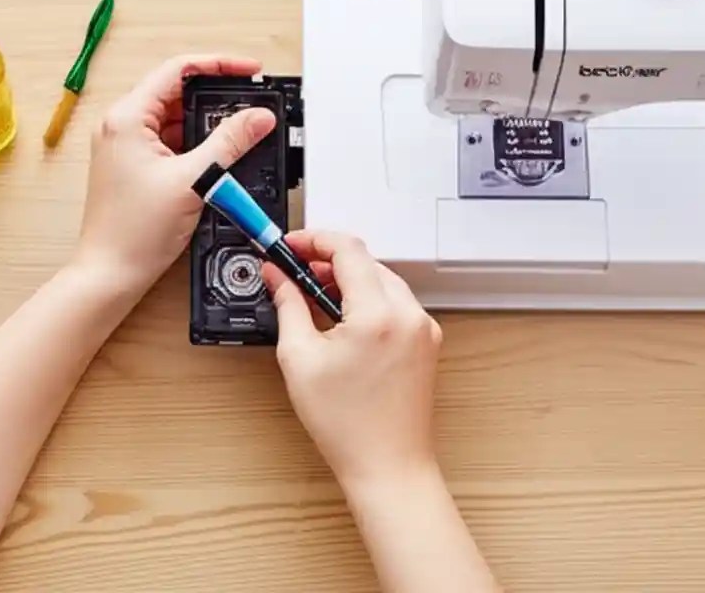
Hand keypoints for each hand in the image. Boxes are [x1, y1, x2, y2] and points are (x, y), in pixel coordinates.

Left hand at [74, 54, 277, 289]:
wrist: (111, 272)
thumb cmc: (134, 232)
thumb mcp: (193, 180)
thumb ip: (229, 143)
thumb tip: (258, 117)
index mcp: (127, 117)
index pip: (178, 70)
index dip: (219, 65)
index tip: (249, 71)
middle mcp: (121, 125)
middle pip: (177, 93)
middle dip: (216, 98)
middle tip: (250, 105)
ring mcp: (126, 146)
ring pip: (175, 119)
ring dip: (206, 125)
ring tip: (238, 135)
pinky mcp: (134, 166)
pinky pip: (169, 142)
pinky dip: (195, 145)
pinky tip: (217, 158)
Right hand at [263, 231, 442, 486]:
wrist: (388, 466)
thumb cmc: (348, 425)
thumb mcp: (300, 359)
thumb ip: (288, 306)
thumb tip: (277, 277)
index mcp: (378, 315)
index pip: (348, 248)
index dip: (313, 239)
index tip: (290, 245)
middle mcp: (408, 315)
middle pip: (366, 261)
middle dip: (327, 260)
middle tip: (294, 272)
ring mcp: (423, 329)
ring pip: (383, 280)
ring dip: (348, 279)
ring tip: (316, 298)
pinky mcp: (427, 342)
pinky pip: (395, 303)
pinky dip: (368, 299)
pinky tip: (343, 319)